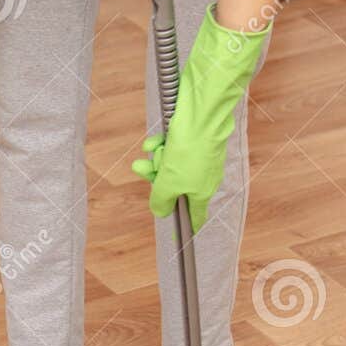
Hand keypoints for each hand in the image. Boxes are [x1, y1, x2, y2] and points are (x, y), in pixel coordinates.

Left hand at [133, 7, 266, 228]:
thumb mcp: (170, 180)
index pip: (195, 217)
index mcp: (202, 191)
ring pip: (169, 164)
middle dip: (155, 178)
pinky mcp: (191, 137)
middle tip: (142, 169)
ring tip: (152, 148)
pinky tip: (154, 139)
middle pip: (174, 186)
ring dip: (156, 157)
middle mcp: (203, 175)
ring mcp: (197, 155)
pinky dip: (160, 143)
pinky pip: (171, 146)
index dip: (184, 227)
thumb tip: (159, 211)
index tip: (177, 238)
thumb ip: (162, 199)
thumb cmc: (191, 146)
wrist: (203, 106)